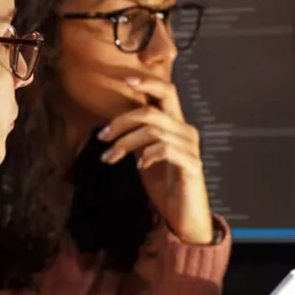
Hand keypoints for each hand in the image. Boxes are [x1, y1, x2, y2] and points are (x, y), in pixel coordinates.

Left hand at [96, 76, 213, 244]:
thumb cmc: (164, 184)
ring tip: (110, 157)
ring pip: (153, 130)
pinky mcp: (192, 164)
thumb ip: (138, 137)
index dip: (147, 82)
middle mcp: (186, 131)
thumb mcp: (145, 155)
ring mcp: (191, 147)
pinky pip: (166, 149)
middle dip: (122, 121)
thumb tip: (115, 124)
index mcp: (176, 124)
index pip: (167, 92)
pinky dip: (147, 154)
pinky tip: (139, 166)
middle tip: (102, 136)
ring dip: (125, 143)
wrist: (183, 214)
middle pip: (153, 110)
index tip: (125, 79)